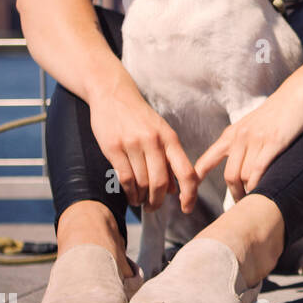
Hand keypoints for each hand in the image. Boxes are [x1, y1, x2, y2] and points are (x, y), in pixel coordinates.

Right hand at [87, 74, 199, 212]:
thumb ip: (168, 161)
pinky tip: (130, 196)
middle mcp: (154, 141)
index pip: (186, 172)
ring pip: (142, 182)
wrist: (113, 94)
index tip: (187, 208)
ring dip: (142, 198)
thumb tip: (174, 190)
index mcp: (170, 139)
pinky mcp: (113, 147)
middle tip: (154, 208)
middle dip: (158, 201)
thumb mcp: (161, 134)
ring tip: (141, 202)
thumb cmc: (140, 118)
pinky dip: (129, 192)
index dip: (190, 194)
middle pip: (161, 182)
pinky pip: (124, 177)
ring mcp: (133, 144)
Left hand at [193, 75, 302, 202]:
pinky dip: (259, 184)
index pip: (205, 162)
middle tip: (243, 204)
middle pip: (229, 176)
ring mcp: (256, 140)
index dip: (196, 182)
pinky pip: (259, 170)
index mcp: (230, 135)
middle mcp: (239, 138)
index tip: (190, 200)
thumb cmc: (277, 113)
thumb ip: (241, 145)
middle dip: (235, 194)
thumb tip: (237, 170)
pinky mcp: (273, 142)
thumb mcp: (251, 126)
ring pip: (244, 175)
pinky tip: (265, 189)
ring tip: (257, 198)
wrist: (297, 94)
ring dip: (250, 191)